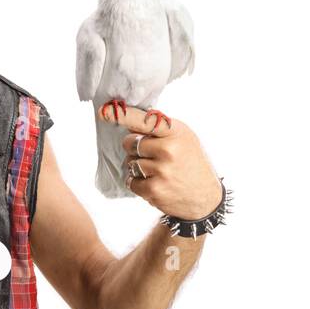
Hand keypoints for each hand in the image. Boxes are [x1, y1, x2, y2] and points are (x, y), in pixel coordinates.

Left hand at [116, 106, 221, 220]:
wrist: (205, 197)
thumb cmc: (190, 163)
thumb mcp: (183, 138)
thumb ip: (159, 129)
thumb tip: (129, 122)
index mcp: (176, 133)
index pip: (145, 120)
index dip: (122, 115)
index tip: (104, 111)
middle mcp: (169, 150)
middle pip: (129, 143)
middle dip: (133, 148)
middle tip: (150, 154)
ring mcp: (161, 171)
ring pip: (129, 163)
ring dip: (137, 167)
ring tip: (157, 171)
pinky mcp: (154, 190)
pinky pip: (131, 181)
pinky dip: (138, 183)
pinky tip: (155, 182)